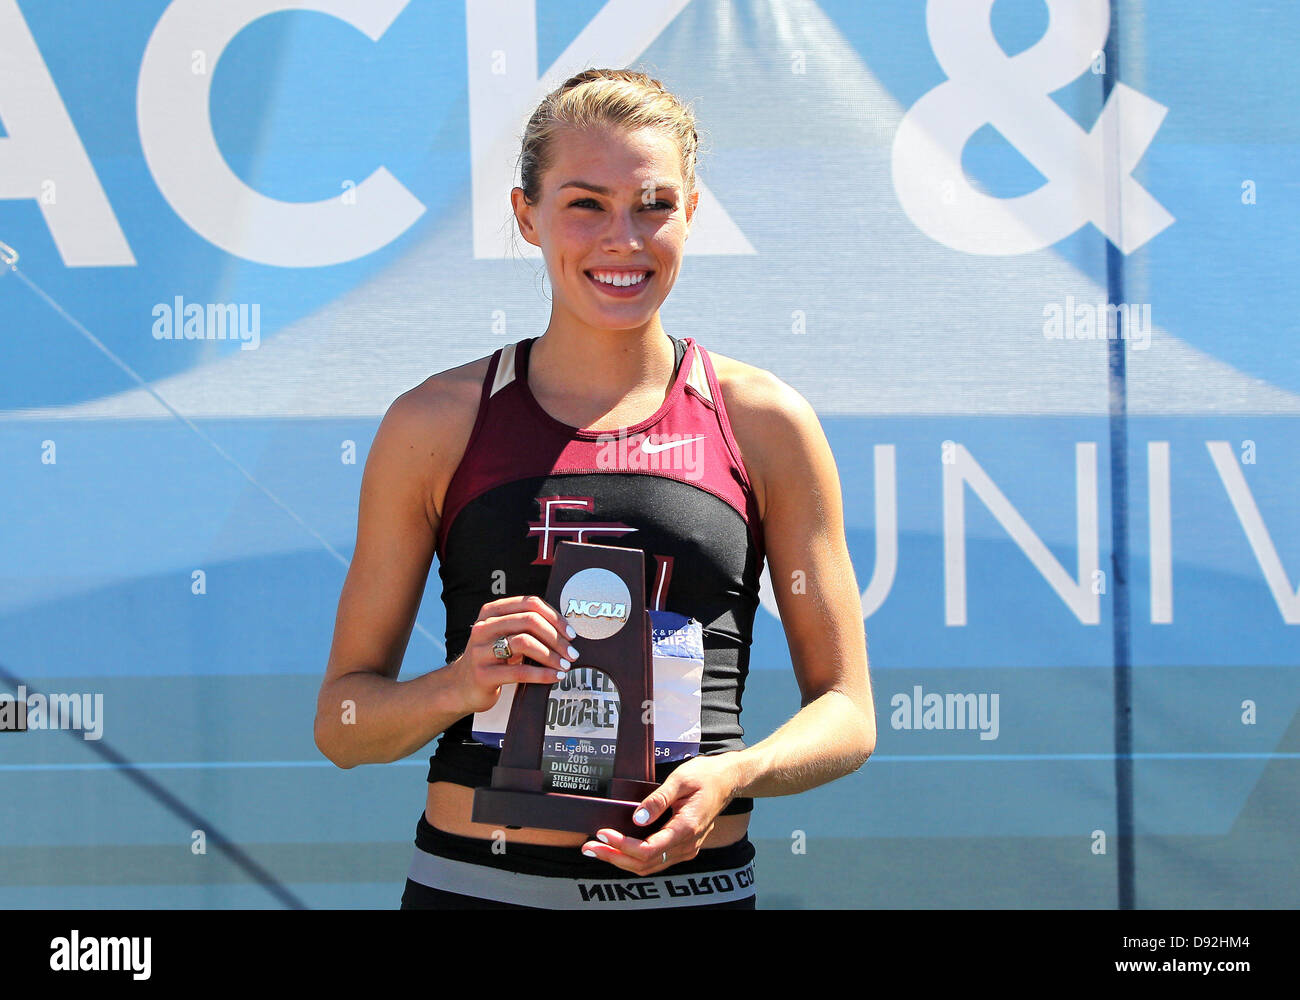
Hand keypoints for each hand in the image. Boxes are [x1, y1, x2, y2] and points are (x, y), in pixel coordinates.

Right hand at [446, 595, 579, 714]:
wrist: (462, 686)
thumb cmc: (493, 658)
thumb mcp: (505, 635)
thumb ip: (527, 627)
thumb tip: (566, 629)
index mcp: (491, 611)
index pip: (530, 604)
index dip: (555, 617)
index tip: (571, 633)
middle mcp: (484, 627)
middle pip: (529, 621)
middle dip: (556, 637)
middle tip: (571, 653)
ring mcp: (481, 650)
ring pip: (524, 642)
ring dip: (550, 655)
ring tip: (564, 665)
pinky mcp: (483, 674)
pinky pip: (519, 671)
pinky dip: (542, 674)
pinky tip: (555, 677)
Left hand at [581, 754, 738, 874]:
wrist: (728, 781)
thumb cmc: (706, 776)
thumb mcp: (680, 779)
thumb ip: (658, 799)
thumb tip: (637, 818)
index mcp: (686, 828)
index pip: (649, 850)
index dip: (623, 846)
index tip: (603, 834)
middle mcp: (687, 844)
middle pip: (646, 864)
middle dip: (614, 857)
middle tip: (589, 847)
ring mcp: (687, 848)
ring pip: (650, 866)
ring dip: (622, 860)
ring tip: (598, 849)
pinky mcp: (684, 846)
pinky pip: (657, 860)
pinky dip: (635, 858)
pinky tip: (618, 849)